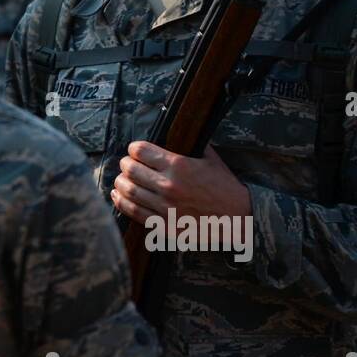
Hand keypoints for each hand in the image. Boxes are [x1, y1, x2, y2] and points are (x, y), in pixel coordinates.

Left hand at [111, 141, 250, 223]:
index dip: (134, 148)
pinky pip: (134, 212)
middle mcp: (168, 185)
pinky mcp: (164, 225)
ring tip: (120, 180)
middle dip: (125, 164)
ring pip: (128, 191)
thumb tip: (181, 132)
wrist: (238, 218)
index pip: (141, 151)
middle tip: (126, 164)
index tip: (134, 150)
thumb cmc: (225, 188)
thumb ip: (193, 145)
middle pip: (130, 169)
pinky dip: (121, 202)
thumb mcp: (211, 160)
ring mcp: (164, 207)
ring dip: (120, 182)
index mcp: (178, 166)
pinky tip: (118, 196)